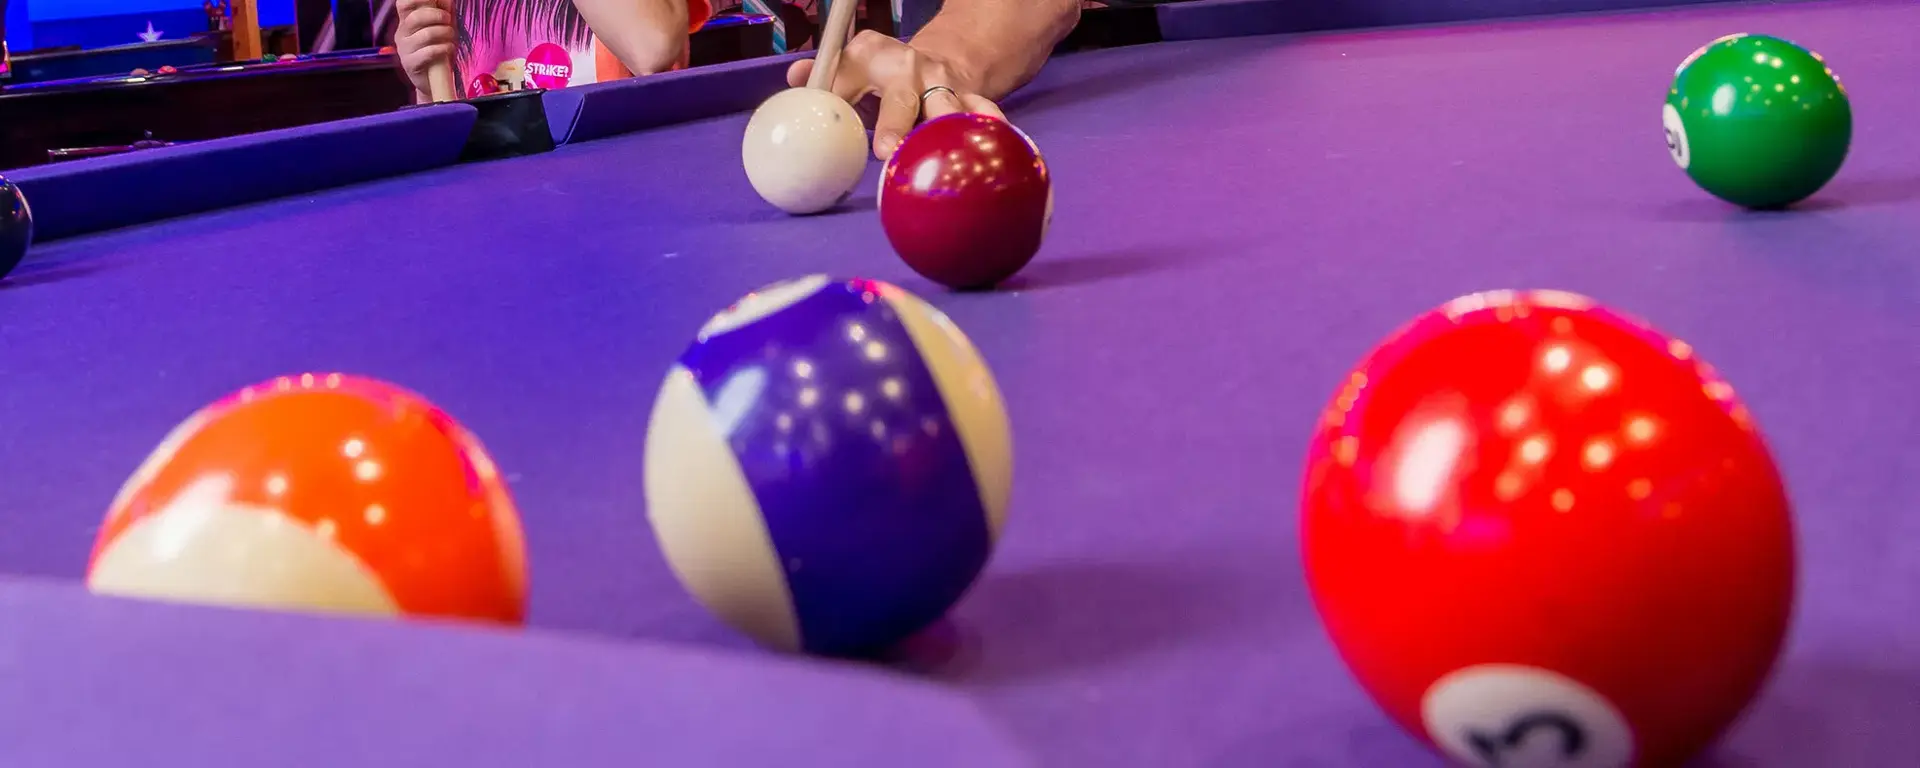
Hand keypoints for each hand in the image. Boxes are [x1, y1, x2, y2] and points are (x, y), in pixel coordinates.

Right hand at [395, 0, 455, 98]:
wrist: (434, 81)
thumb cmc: (438, 51)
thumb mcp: (443, 28)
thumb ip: (444, 11)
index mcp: (406, 21)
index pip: (403, 4)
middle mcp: (402, 34)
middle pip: (416, 17)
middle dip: (437, 15)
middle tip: (448, 20)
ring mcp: (404, 50)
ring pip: (425, 34)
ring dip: (445, 33)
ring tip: (451, 38)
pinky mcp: (410, 64)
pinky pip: (429, 52)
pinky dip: (444, 48)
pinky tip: (448, 50)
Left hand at [786, 30, 1007, 159]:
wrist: (936, 62)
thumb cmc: (880, 77)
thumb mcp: (848, 68)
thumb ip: (823, 80)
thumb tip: (796, 79)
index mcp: (871, 54)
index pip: (853, 76)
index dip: (850, 99)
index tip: (872, 143)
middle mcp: (911, 66)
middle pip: (905, 96)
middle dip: (900, 123)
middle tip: (892, 152)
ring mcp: (943, 84)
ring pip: (948, 107)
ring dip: (947, 130)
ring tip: (952, 156)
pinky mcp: (969, 99)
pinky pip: (984, 113)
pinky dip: (990, 129)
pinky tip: (995, 148)